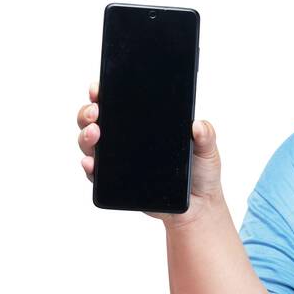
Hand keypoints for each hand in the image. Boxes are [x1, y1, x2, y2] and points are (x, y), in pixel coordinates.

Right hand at [76, 80, 225, 226]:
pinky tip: (90, 163)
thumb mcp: (207, 150)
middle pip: (95, 120)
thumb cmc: (200, 173)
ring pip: (91, 144)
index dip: (103, 93)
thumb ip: (206, 136)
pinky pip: (96, 175)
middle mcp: (125, 139)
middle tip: (95, 112)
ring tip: (94, 133)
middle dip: (88, 112)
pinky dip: (89, 167)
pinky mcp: (116, 184)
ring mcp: (118, 160)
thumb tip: (198, 125)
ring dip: (86, 137)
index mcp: (143, 124)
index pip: (117, 103)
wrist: (198, 205)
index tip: (98, 88)